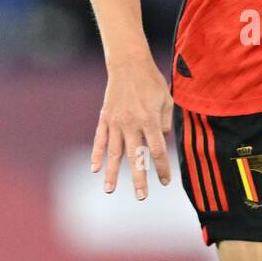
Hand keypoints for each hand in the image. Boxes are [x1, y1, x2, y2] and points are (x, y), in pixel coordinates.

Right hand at [91, 52, 172, 197]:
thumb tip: (162, 140)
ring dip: (112, 173)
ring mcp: (116, 122)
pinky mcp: (105, 118)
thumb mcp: (167, 99)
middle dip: (139, 179)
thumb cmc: (152, 81)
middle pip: (135, 157)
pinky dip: (96, 154)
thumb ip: (166, 121)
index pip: (158, 150)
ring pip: (114, 153)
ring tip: (110, 191)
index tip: (165, 182)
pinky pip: (100, 140)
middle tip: (141, 197)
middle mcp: (131, 124)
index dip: (162, 168)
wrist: (128, 64)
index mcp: (149, 120)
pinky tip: (94, 169)